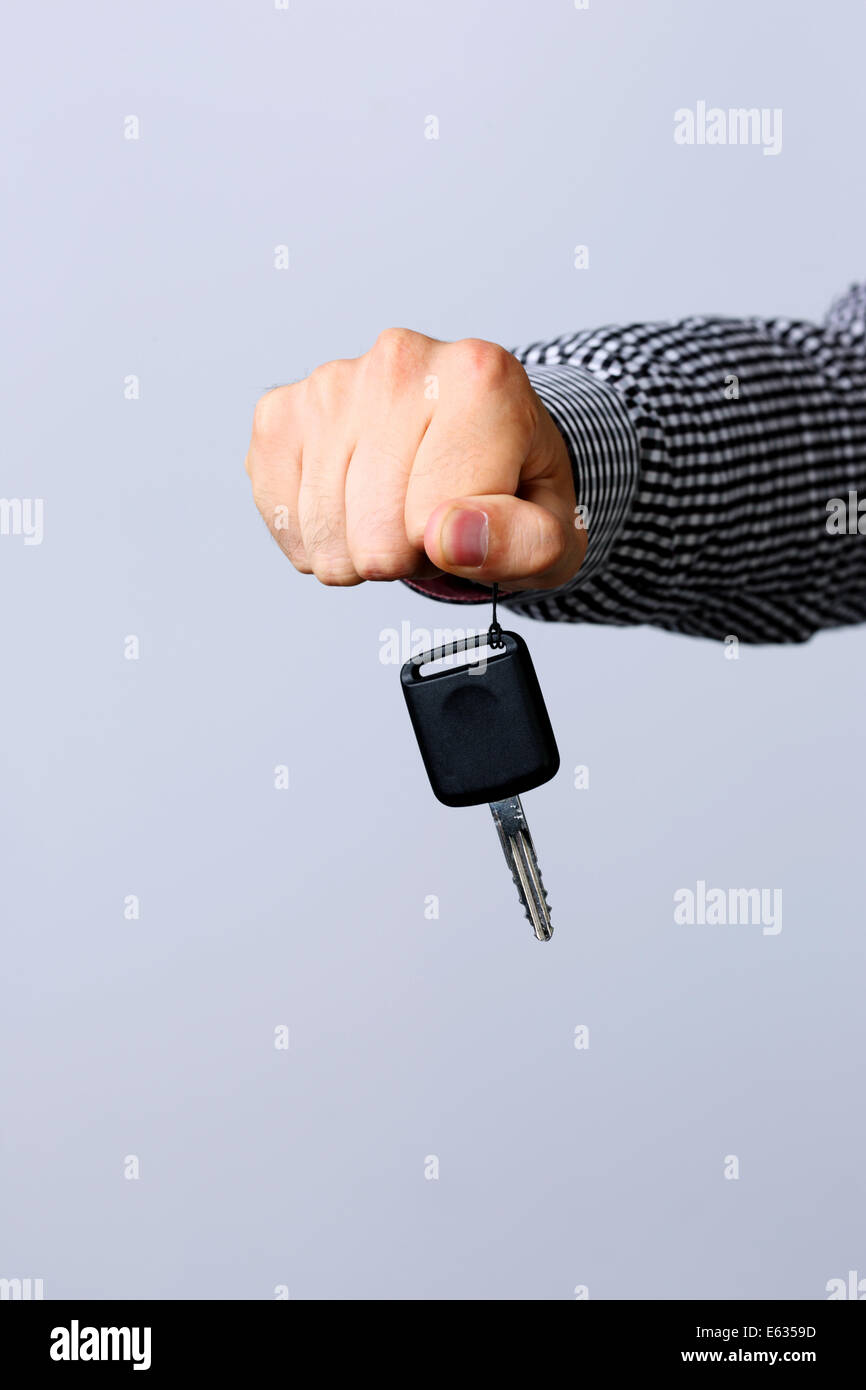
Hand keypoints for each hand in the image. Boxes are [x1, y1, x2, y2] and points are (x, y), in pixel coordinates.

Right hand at [245, 328, 584, 589]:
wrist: (477, 442)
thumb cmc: (514, 486)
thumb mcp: (552, 533)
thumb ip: (522, 543)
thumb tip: (451, 536)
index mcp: (481, 378)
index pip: (436, 520)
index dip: (455, 548)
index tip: (473, 518)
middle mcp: (401, 361)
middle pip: (376, 534)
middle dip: (406, 552)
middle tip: (434, 516)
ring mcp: (333, 382)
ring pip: (325, 533)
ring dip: (360, 547)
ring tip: (397, 509)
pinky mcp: (281, 410)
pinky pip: (282, 516)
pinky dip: (315, 536)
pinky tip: (353, 506)